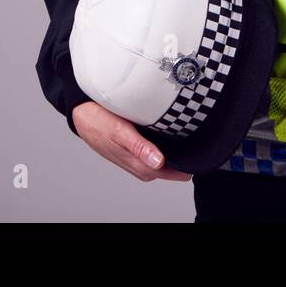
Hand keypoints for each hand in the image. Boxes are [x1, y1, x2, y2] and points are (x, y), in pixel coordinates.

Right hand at [72, 101, 192, 181]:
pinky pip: (159, 147)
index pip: (174, 172)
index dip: (188, 163)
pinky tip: (171, 128)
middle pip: (173, 165)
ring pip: (166, 156)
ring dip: (177, 146)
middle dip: (186, 154)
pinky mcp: (139, 146)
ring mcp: (141, 155)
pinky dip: (167, 140)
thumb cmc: (98, 123)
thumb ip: (139, 148)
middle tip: (201, 136)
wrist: (82, 114)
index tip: (203, 150)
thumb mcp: (119, 132)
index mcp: (140, 165)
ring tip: (189, 130)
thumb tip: (159, 163)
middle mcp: (143, 162)